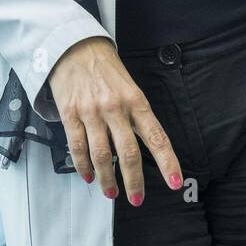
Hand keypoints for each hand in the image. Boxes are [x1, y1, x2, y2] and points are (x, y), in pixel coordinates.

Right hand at [45, 37, 182, 204]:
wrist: (73, 46)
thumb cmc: (104, 67)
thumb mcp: (129, 86)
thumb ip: (135, 115)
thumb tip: (143, 147)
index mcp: (135, 100)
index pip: (156, 136)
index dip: (167, 162)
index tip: (175, 182)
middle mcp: (115, 107)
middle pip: (129, 153)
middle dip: (134, 182)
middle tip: (137, 199)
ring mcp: (91, 112)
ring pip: (102, 155)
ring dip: (107, 179)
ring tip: (111, 192)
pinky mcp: (70, 114)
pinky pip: (77, 147)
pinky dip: (84, 166)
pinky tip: (88, 175)